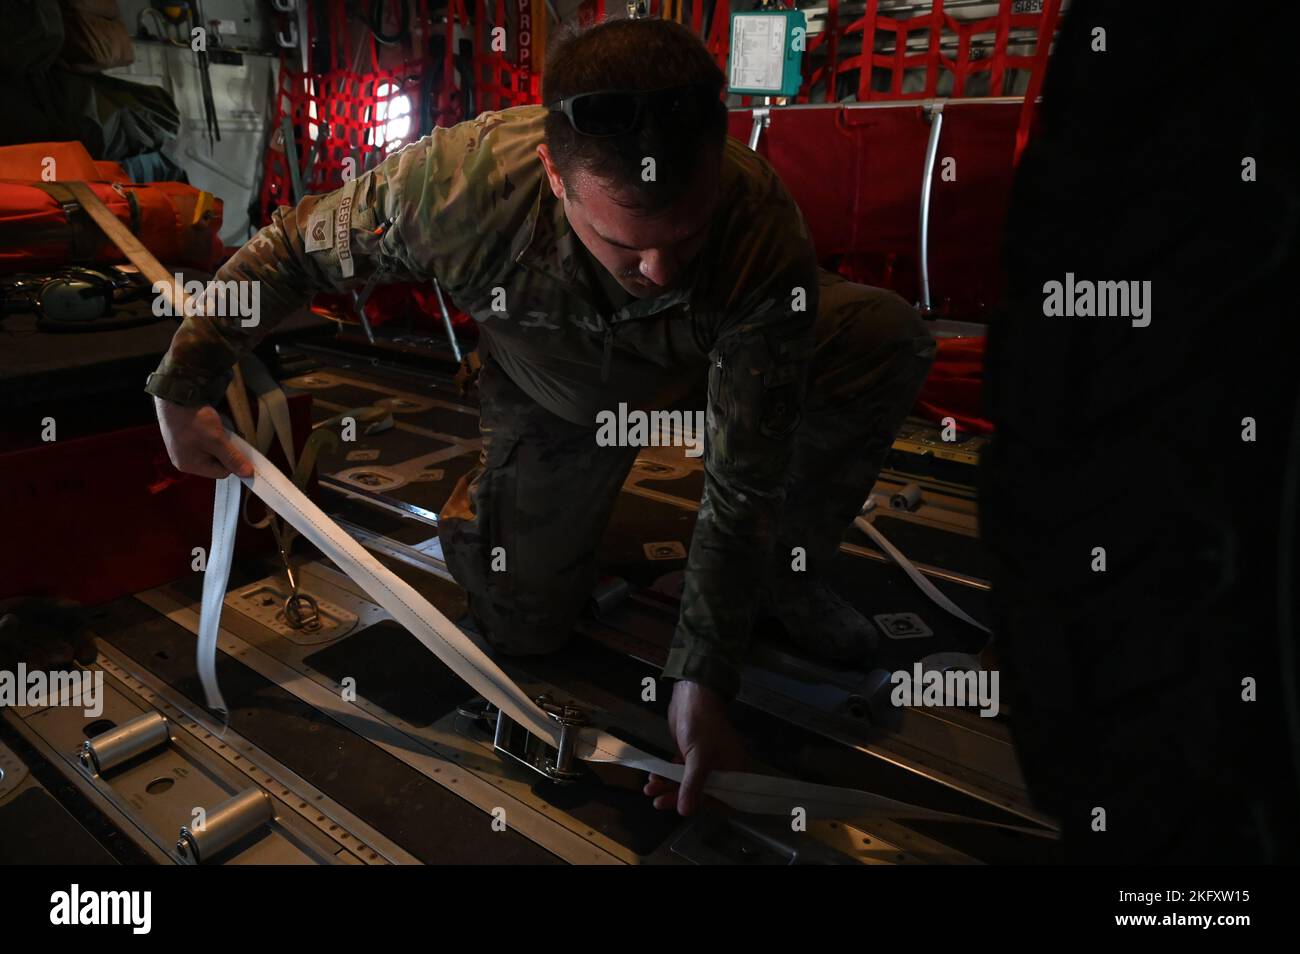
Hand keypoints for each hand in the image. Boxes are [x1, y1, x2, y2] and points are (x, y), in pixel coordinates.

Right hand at [155, 396, 252, 479]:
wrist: (175, 395)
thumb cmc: (195, 420)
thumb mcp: (217, 440)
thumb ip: (233, 458)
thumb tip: (247, 474)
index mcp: (190, 466)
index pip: (222, 472)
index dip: (234, 461)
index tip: (240, 447)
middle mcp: (183, 460)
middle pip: (215, 463)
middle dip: (225, 450)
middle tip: (227, 435)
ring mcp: (180, 448)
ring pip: (209, 451)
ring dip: (218, 441)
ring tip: (217, 428)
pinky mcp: (180, 437)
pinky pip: (201, 442)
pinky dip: (209, 435)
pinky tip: (208, 424)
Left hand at [643, 679, 744, 815]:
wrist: (691, 694)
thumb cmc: (702, 724)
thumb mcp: (699, 757)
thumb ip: (692, 785)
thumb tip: (685, 812)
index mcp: (735, 770)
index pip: (723, 798)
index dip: (704, 806)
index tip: (684, 809)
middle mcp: (723, 769)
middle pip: (702, 792)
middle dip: (679, 797)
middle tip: (658, 802)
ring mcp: (707, 762)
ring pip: (688, 783)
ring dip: (669, 787)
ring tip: (650, 790)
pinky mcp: (692, 756)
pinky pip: (681, 773)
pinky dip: (668, 776)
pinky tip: (654, 778)